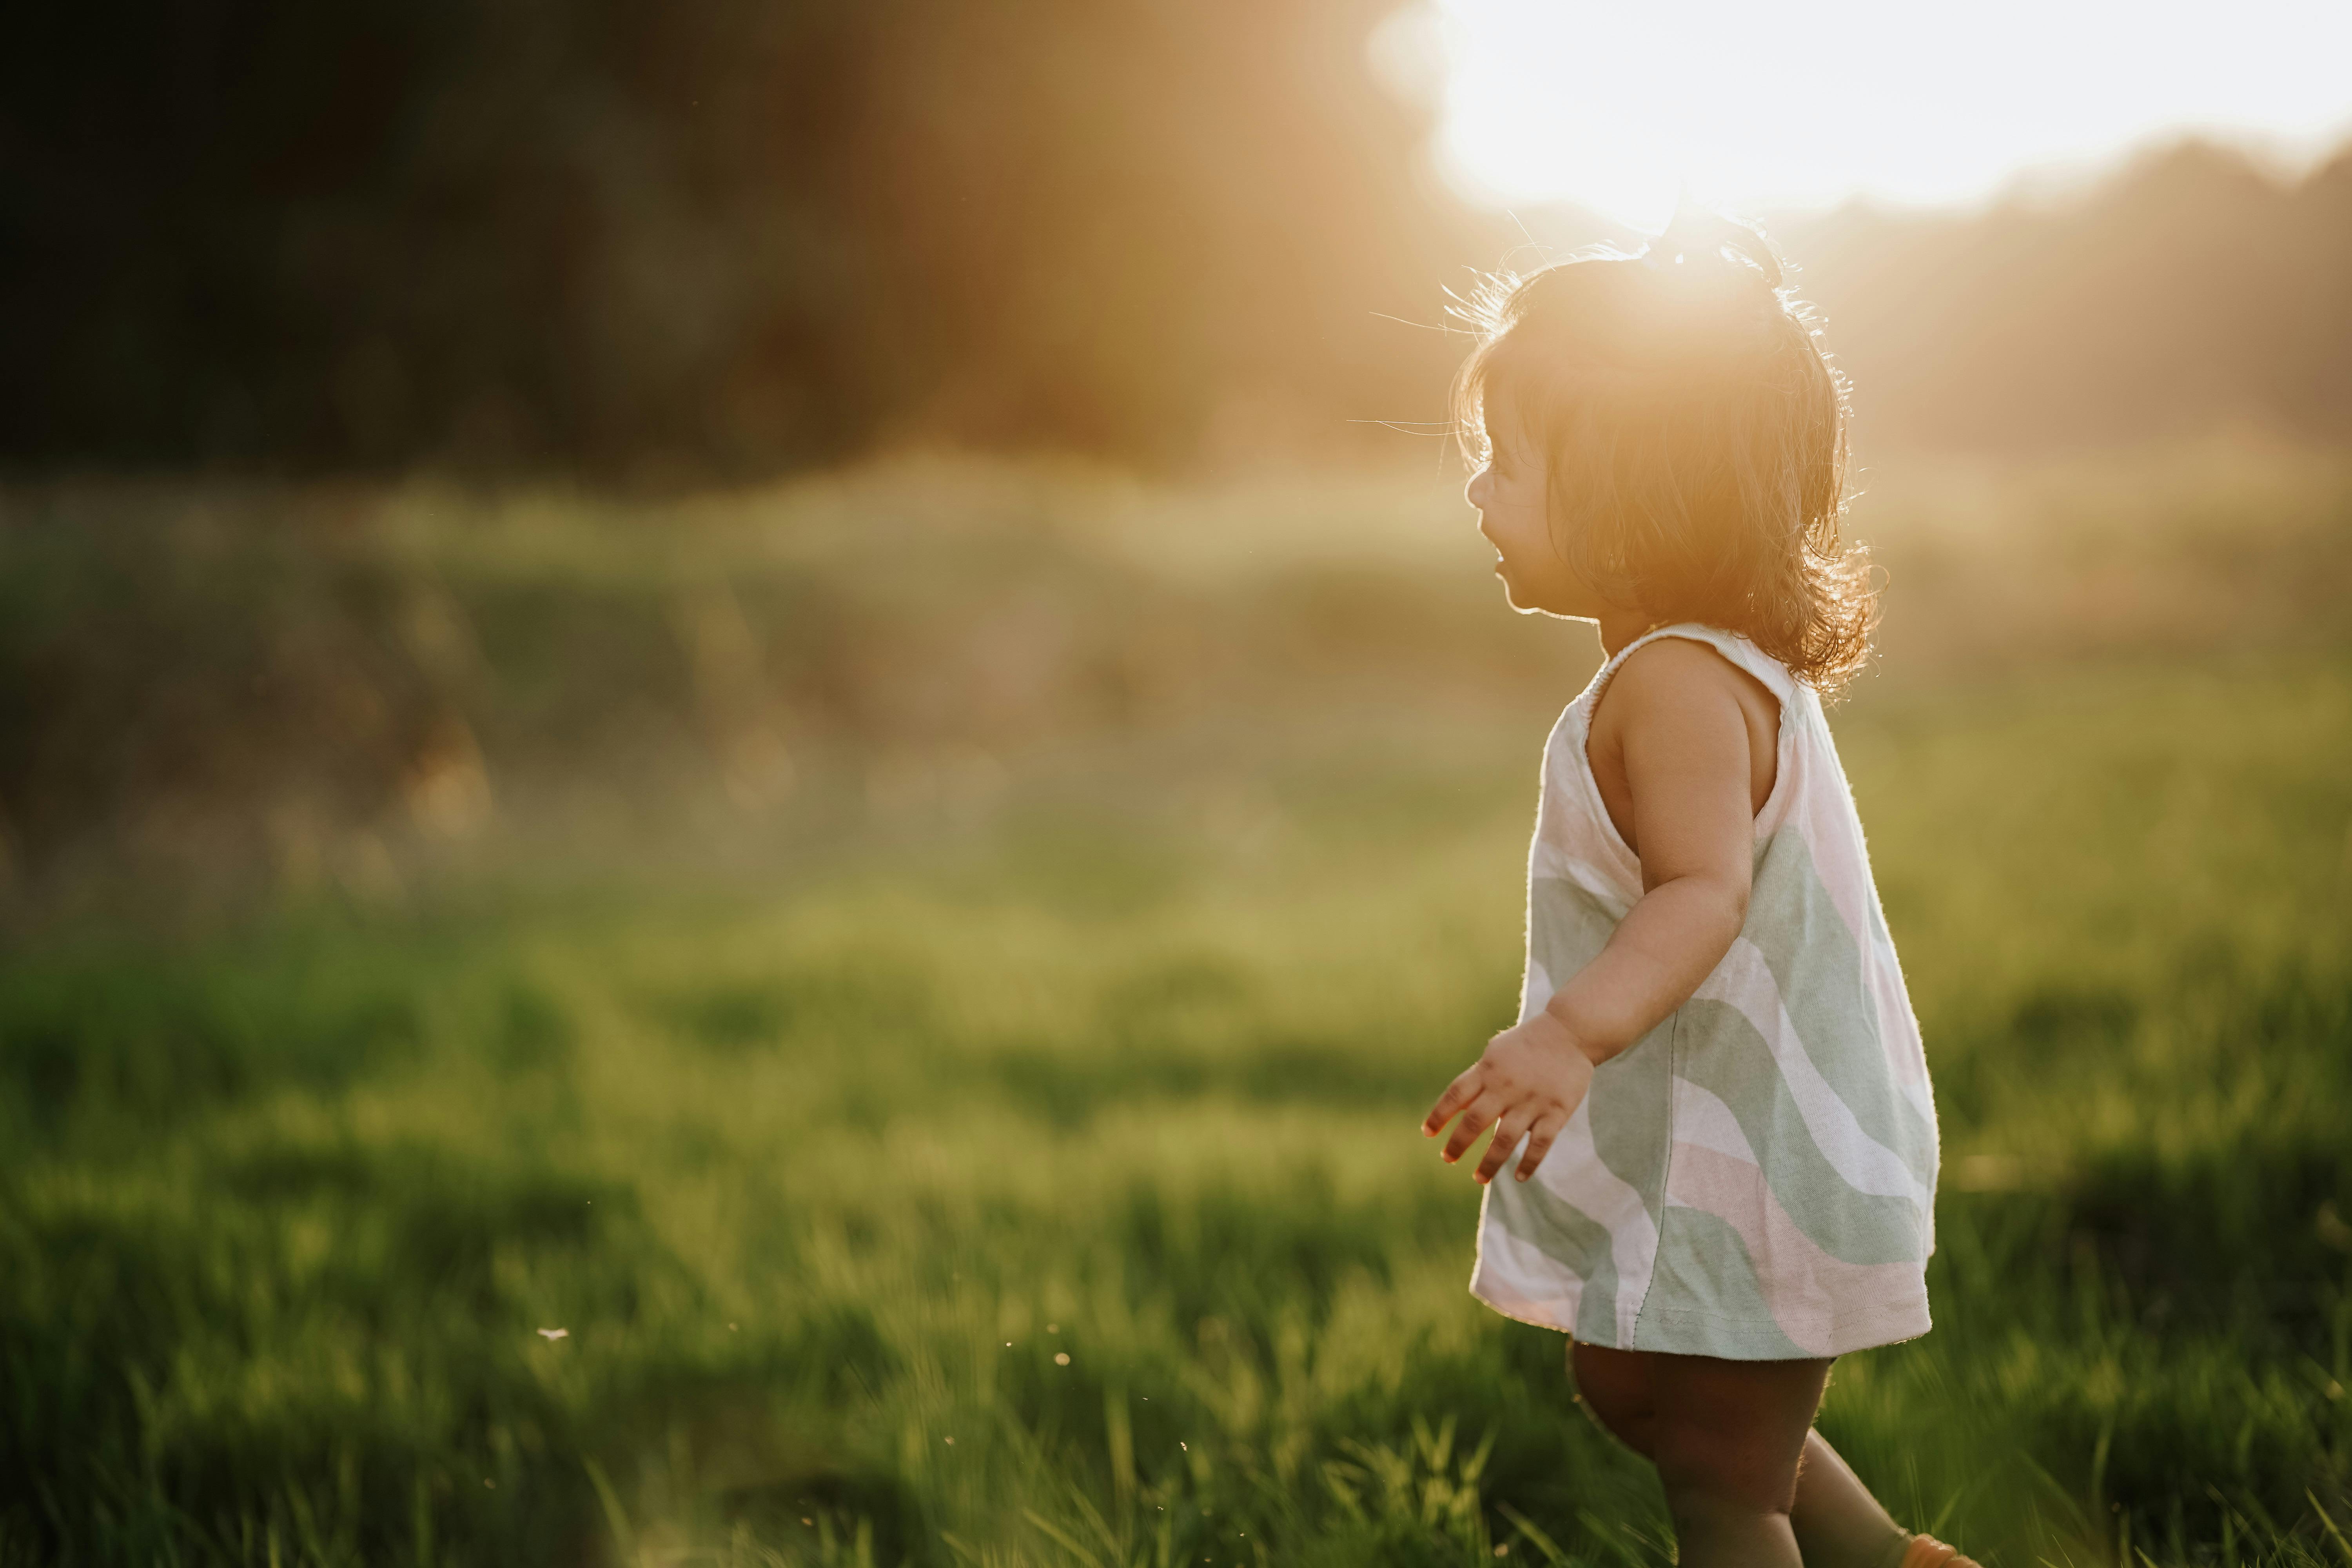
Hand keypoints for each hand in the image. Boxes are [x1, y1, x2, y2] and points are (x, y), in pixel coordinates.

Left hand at [1421, 1011, 1595, 1183]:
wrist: (1571, 1032)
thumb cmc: (1528, 1044)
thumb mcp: (1496, 1052)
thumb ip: (1479, 1077)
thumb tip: (1458, 1106)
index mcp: (1488, 1070)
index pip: (1455, 1095)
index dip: (1439, 1115)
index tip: (1428, 1133)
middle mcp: (1506, 1087)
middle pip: (1475, 1121)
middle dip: (1458, 1144)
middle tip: (1448, 1159)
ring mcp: (1532, 1101)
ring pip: (1505, 1140)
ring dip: (1490, 1163)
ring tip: (1479, 1179)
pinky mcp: (1556, 1112)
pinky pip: (1540, 1144)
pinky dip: (1529, 1163)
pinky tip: (1519, 1177)